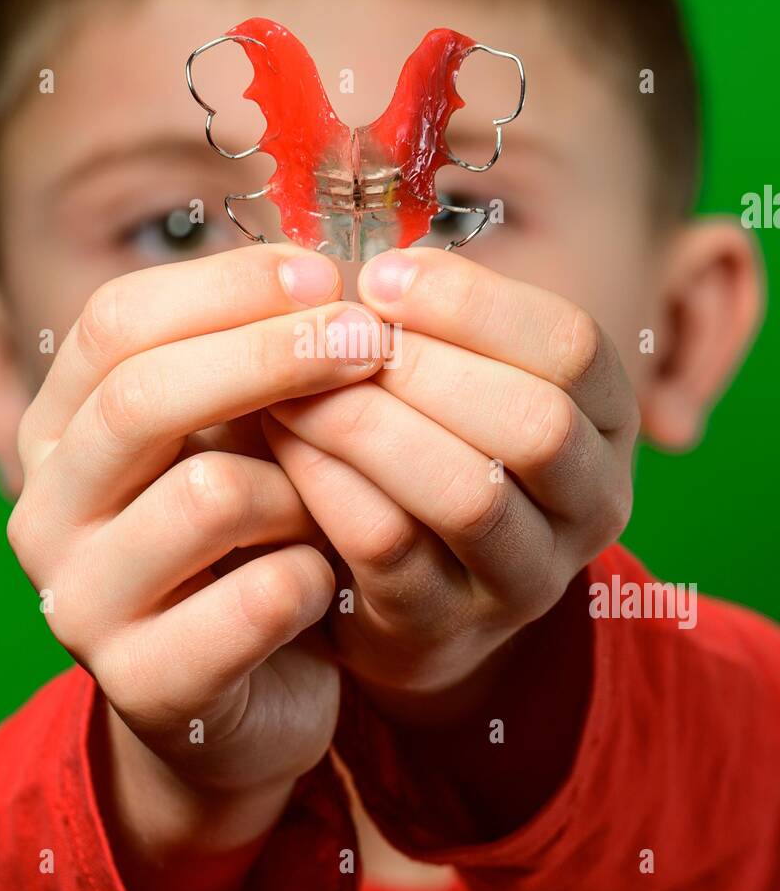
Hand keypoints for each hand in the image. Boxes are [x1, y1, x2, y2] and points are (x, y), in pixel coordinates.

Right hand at [6, 243, 384, 851]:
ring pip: (210, 493)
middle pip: (145, 394)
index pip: (117, 321)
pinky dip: (317, 577)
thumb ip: (250, 359)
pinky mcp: (146, 686)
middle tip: (370, 345)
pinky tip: (326, 582)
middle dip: (275, 354)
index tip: (329, 276)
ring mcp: (82, 604)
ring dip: (304, 488)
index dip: (230, 287)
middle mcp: (45, 510)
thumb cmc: (249, 543)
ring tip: (333, 504)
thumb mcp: (237, 436)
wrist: (242, 698)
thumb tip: (322, 266)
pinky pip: (260, 600)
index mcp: (61, 429)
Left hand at [264, 247, 638, 708]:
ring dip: (367, 425)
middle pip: (537, 423)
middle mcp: (590, 504)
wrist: (418, 604)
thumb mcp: (465, 387)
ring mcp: (525, 578)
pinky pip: (388, 546)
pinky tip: (283, 440)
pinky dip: (327, 482)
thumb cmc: (433, 455)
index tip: (380, 277)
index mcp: (606, 421)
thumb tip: (360, 262)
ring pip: (466, 495)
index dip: (474, 302)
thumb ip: (437, 328)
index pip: (574, 346)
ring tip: (294, 384)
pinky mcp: (445, 628)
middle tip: (334, 336)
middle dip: (424, 367)